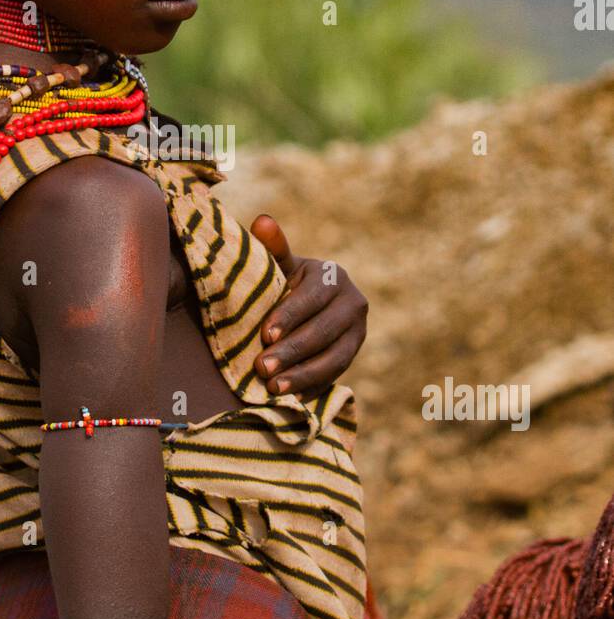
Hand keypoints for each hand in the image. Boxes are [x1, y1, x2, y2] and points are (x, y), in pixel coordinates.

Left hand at [250, 214, 367, 399]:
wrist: (310, 303)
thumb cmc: (285, 281)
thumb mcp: (280, 266)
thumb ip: (272, 247)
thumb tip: (261, 220)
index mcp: (333, 276)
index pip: (312, 298)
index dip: (289, 316)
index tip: (264, 334)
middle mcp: (354, 303)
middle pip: (323, 332)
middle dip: (292, 351)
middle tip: (262, 367)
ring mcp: (358, 332)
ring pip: (334, 358)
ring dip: (303, 375)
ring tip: (273, 388)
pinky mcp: (353, 355)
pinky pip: (336, 375)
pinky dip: (312, 387)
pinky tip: (288, 397)